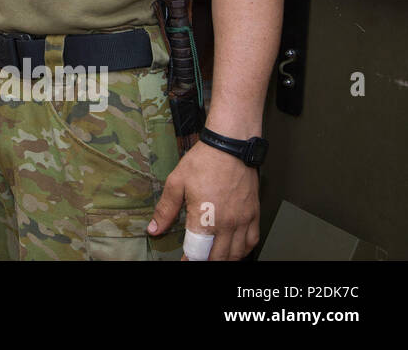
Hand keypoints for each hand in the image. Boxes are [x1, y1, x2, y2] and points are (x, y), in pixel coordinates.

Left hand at [148, 140, 259, 259]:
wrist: (230, 146)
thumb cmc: (205, 161)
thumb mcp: (176, 183)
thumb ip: (166, 209)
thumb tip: (154, 228)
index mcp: (205, 217)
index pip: (197, 251)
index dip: (188, 259)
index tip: (183, 261)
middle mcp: (227, 223)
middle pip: (218, 257)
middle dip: (206, 261)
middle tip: (196, 258)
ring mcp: (243, 220)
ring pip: (236, 253)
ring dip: (224, 259)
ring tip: (213, 257)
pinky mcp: (254, 214)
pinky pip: (252, 241)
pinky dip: (243, 250)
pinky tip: (235, 249)